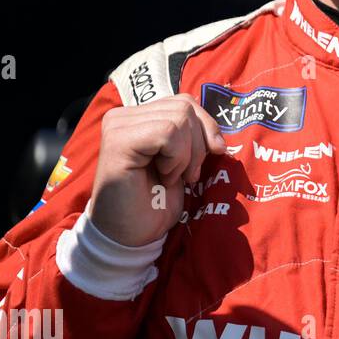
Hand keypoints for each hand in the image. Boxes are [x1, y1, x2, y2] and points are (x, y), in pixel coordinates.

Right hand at [88, 94, 225, 246]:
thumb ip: (194, 137)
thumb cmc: (156, 202)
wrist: (132, 235)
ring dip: (186, 155)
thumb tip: (220, 134)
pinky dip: (176, 159)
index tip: (203, 161)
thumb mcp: (184, 163)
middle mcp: (124, 115)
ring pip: (179, 118)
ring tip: (171, 177)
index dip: (205, 129)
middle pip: (185, 107)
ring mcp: (118, 126)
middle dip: (198, 145)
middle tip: (185, 174)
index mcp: (140, 116)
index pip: (185, 102)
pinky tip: (163, 177)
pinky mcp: (118, 141)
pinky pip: (168, 132)